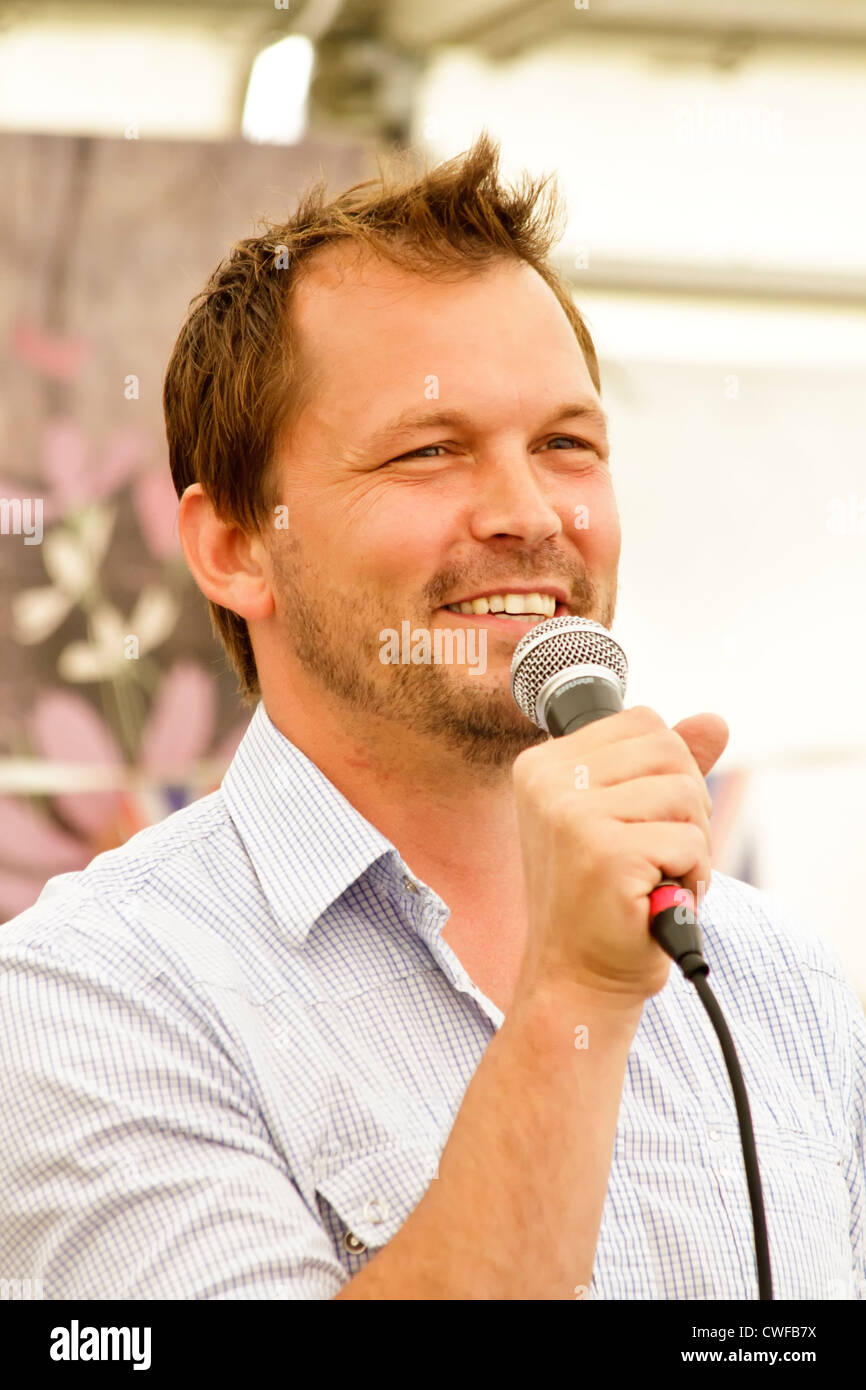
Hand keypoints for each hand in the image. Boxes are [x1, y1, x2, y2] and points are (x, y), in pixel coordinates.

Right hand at [511, 705, 728, 1004]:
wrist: (577, 979)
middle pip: (669, 749)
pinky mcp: (606, 853)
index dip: (667, 773)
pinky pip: (692, 840)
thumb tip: (715, 720)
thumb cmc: (602, 901)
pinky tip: (657, 900)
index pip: (643, 721)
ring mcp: (572, 816)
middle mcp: (547, 782)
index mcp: (543, 765)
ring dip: (691, 844)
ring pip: (686, 793)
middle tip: (656, 854)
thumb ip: (664, 766)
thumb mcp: (627, 818)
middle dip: (685, 806)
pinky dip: (693, 877)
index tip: (641, 822)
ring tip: (654, 878)